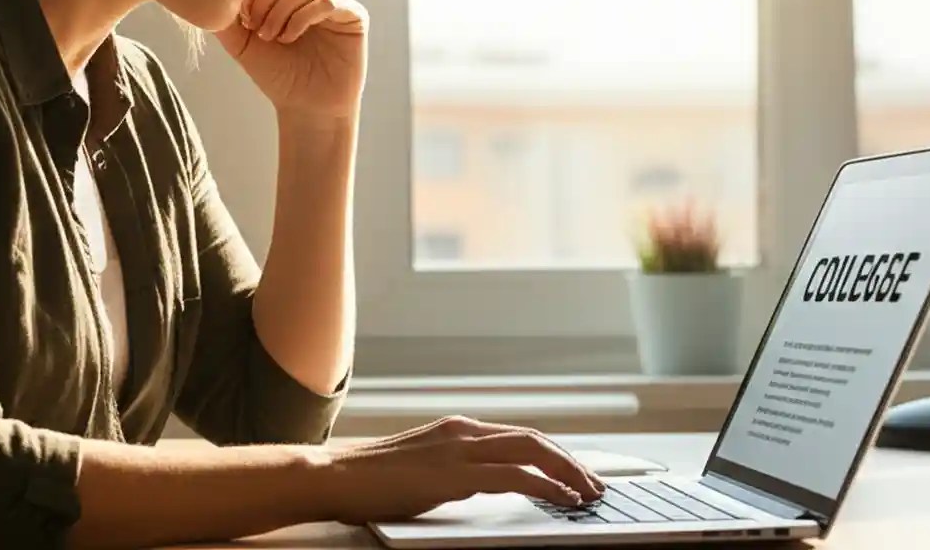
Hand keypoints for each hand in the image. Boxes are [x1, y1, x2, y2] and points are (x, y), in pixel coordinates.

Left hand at [215, 0, 368, 120]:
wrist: (306, 108)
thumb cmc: (278, 77)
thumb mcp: (242, 45)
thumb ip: (227, 18)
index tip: (244, 11)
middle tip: (255, 27)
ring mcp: (336, 2)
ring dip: (282, 10)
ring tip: (272, 36)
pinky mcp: (354, 16)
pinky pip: (327, 1)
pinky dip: (303, 17)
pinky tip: (291, 36)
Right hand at [318, 415, 606, 525]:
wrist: (335, 476)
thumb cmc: (370, 480)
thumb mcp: (422, 468)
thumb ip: (453, 469)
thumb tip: (481, 483)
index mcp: (458, 429)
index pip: (519, 436)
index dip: (553, 454)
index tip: (574, 473)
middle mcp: (465, 431)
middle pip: (535, 438)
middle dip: (570, 462)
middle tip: (595, 484)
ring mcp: (461, 449)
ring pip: (533, 451)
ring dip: (568, 472)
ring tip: (588, 493)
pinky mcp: (455, 473)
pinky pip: (515, 477)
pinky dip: (546, 486)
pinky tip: (562, 500)